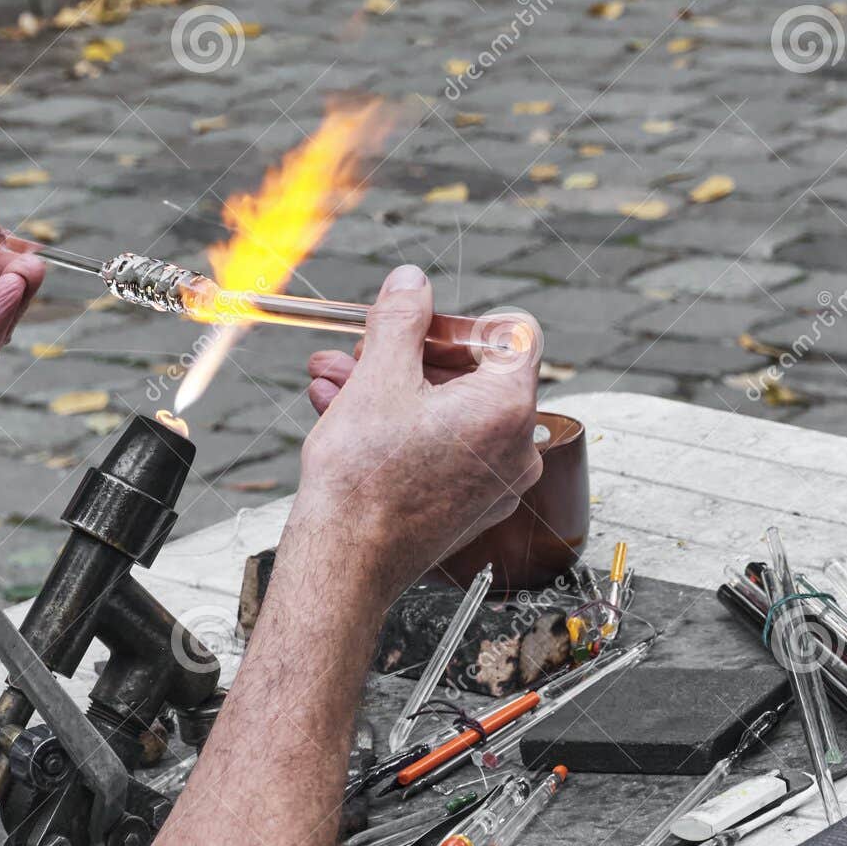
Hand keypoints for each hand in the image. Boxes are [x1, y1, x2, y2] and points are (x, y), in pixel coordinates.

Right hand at [292, 264, 543, 599]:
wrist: (344, 563)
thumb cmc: (363, 481)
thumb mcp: (378, 377)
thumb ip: (402, 318)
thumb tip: (413, 282)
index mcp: (507, 407)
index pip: (510, 334)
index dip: (457, 320)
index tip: (414, 326)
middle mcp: (515, 448)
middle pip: (473, 373)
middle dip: (408, 355)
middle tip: (359, 348)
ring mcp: (494, 483)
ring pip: (446, 412)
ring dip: (390, 387)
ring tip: (332, 378)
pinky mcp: (469, 507)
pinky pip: (441, 448)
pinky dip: (400, 427)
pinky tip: (343, 412)